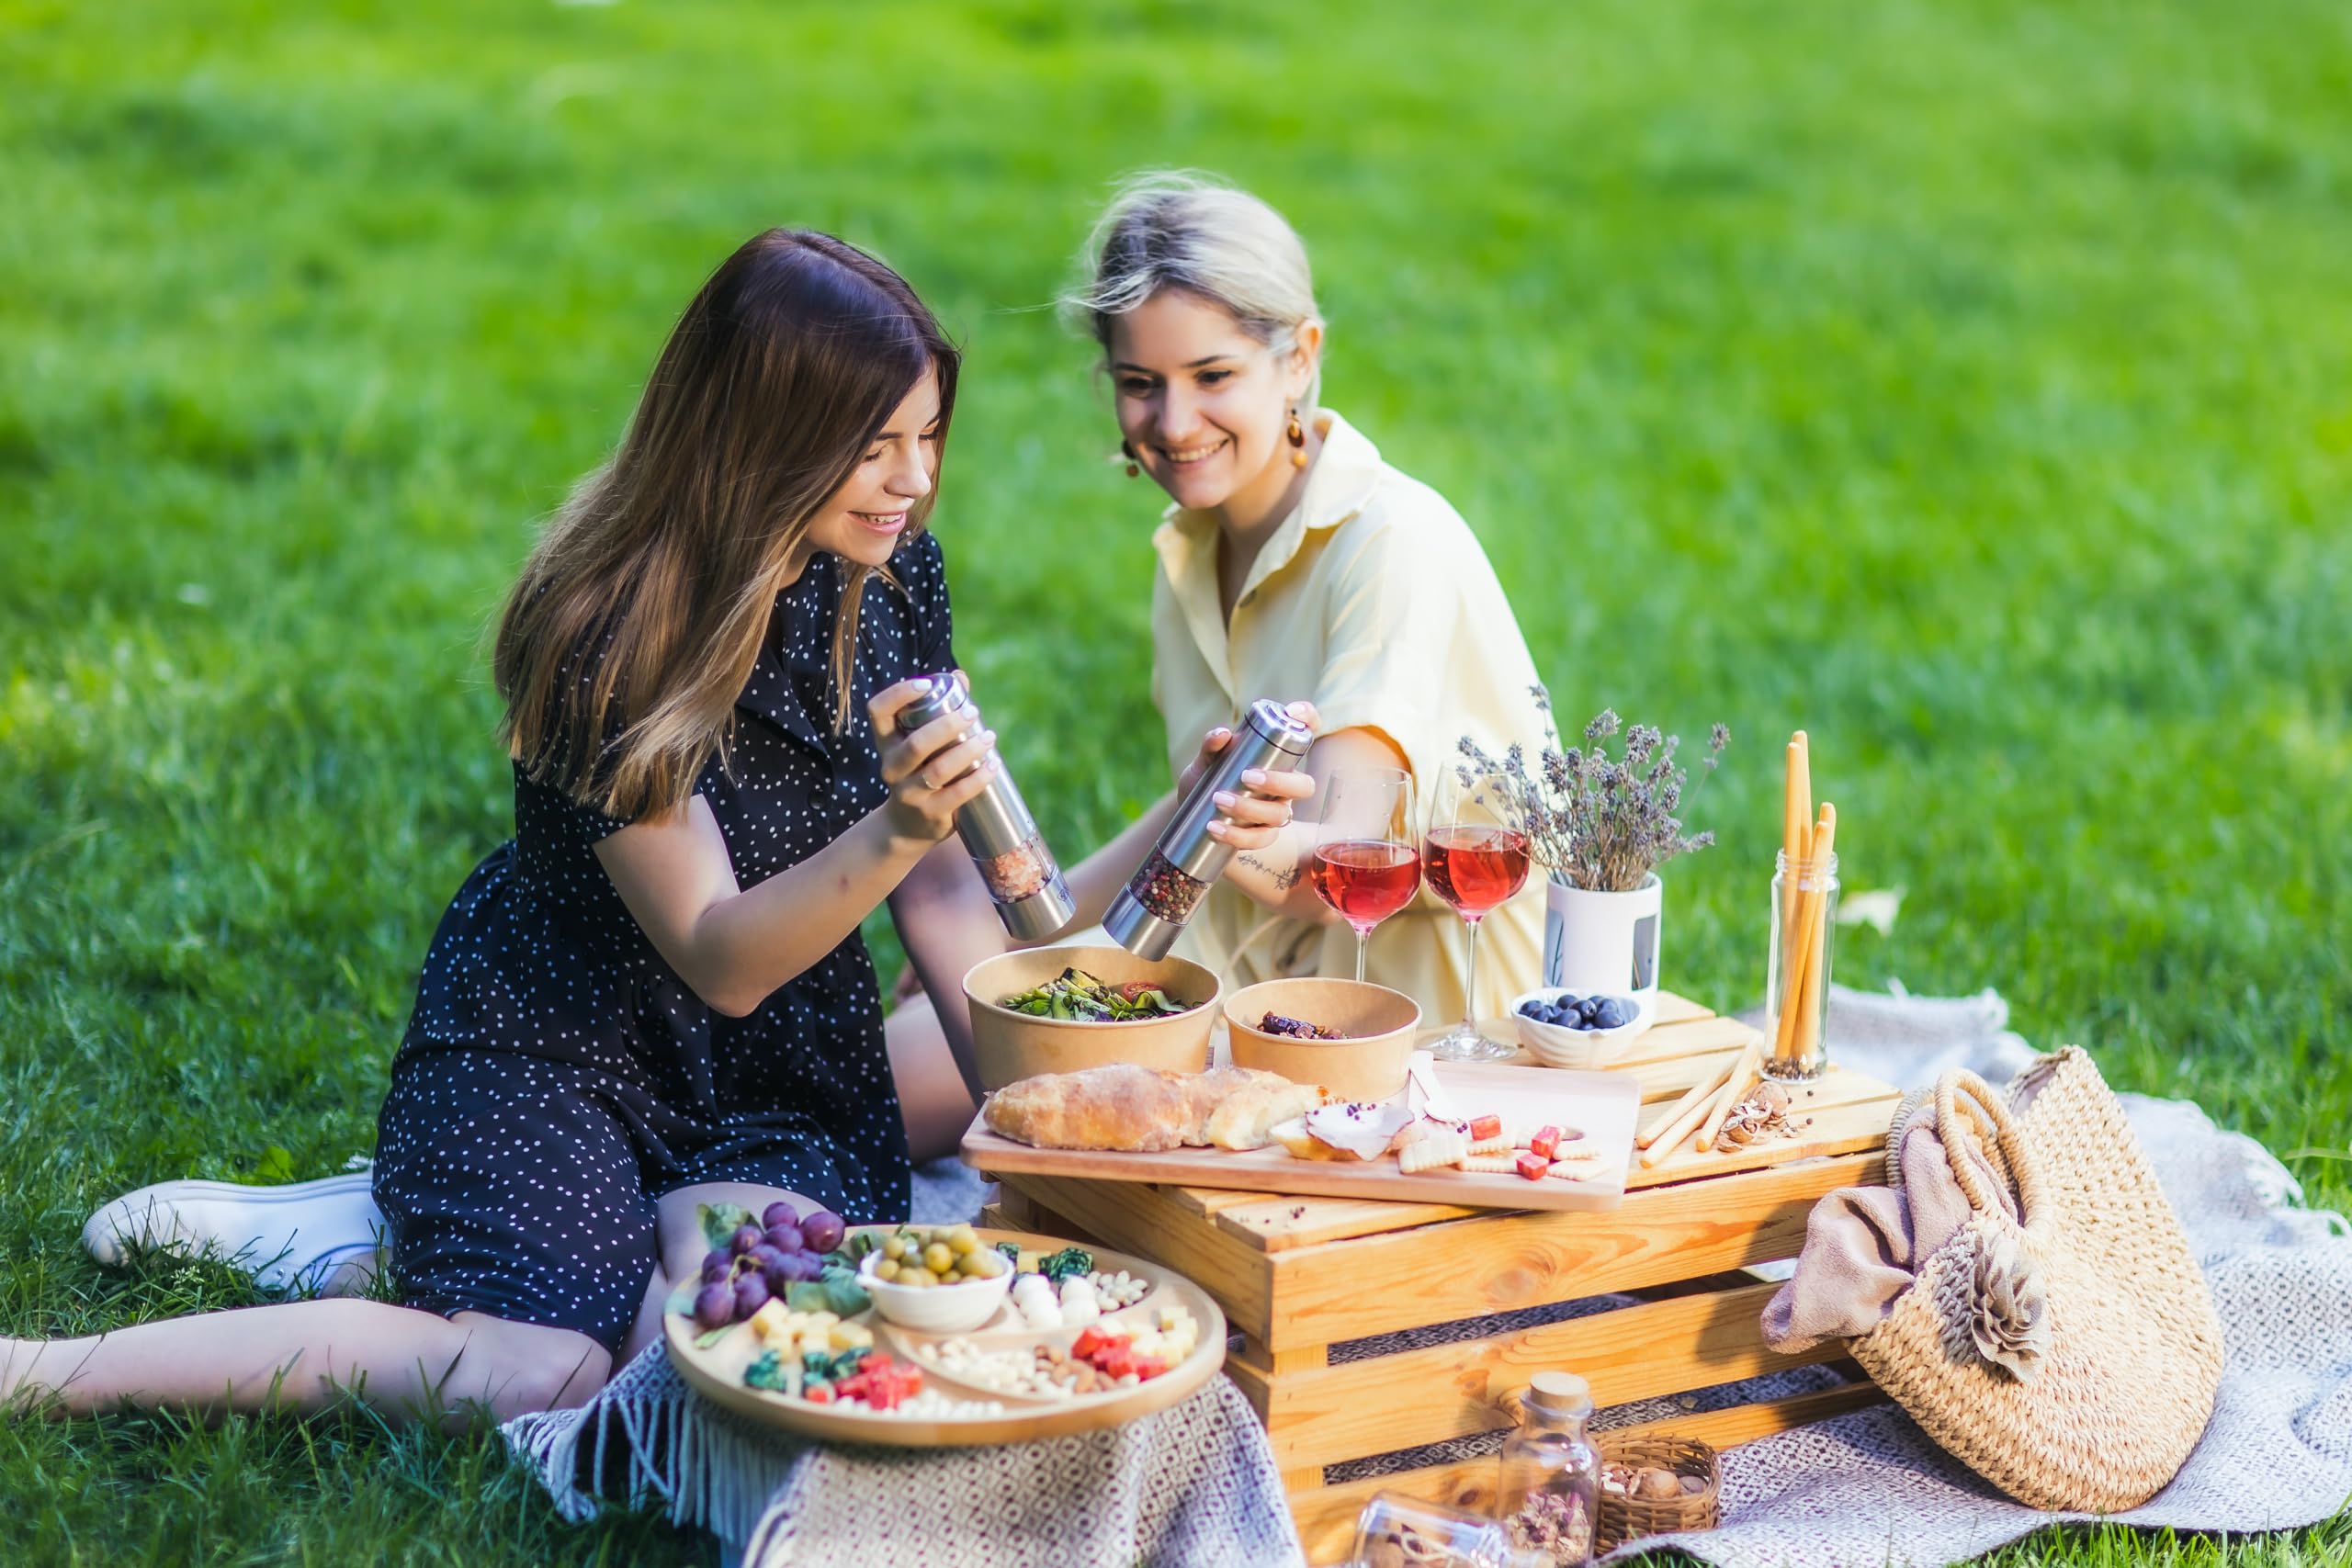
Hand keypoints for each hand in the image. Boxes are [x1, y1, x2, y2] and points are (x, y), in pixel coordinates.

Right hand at [870, 676, 999, 845]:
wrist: (906, 827)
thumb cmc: (918, 771)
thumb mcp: (918, 743)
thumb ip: (937, 710)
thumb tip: (960, 677)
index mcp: (886, 743)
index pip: (878, 711)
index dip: (899, 694)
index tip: (927, 684)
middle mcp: (892, 767)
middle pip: (917, 744)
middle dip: (947, 725)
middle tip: (973, 712)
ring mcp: (910, 793)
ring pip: (938, 770)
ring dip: (968, 750)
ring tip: (989, 737)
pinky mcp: (931, 813)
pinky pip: (957, 794)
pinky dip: (978, 778)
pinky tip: (993, 764)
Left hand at [1180, 701, 1319, 852]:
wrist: (1192, 816)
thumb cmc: (1207, 780)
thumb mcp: (1206, 761)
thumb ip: (1211, 746)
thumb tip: (1222, 734)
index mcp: (1276, 760)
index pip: (1304, 734)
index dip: (1308, 719)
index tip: (1294, 712)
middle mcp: (1284, 787)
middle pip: (1303, 786)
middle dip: (1279, 781)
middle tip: (1247, 776)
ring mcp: (1275, 813)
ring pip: (1279, 815)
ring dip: (1250, 808)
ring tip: (1219, 799)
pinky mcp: (1261, 837)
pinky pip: (1258, 840)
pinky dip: (1236, 835)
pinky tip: (1214, 828)